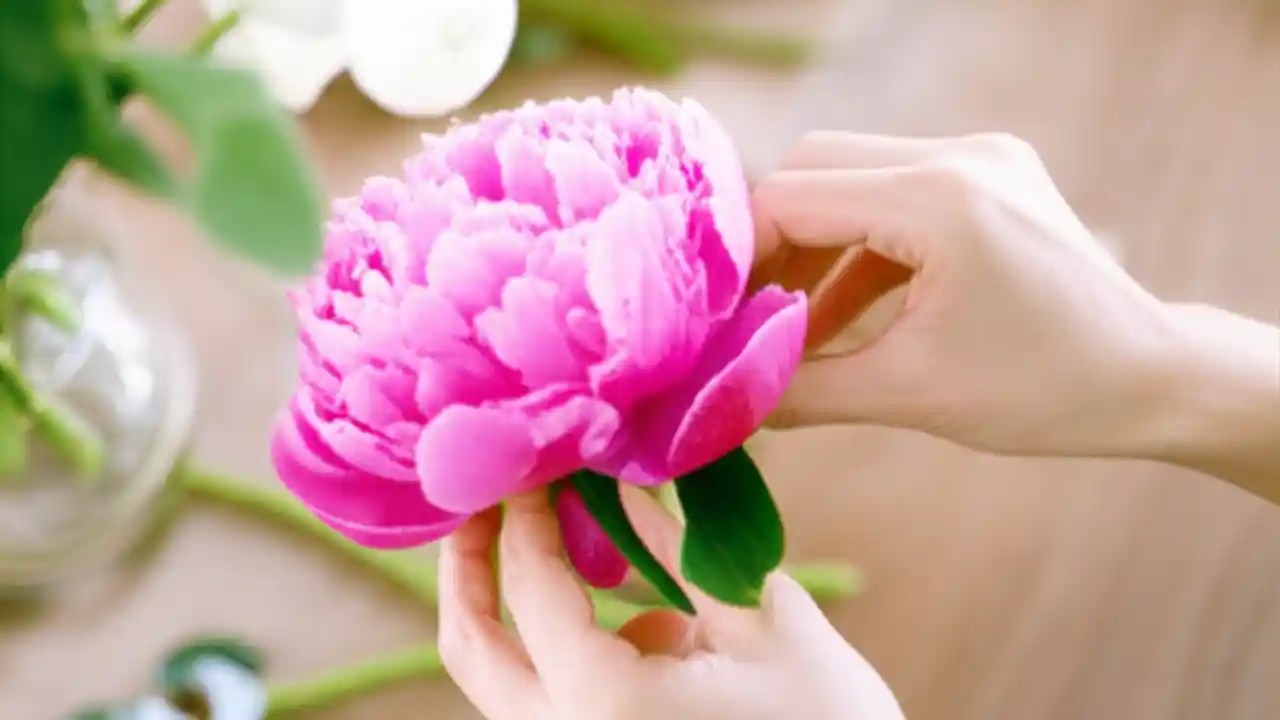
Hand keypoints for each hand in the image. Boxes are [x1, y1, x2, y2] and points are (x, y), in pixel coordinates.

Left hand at [438, 488, 902, 719]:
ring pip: (502, 678)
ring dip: (517, 607)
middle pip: (473, 645)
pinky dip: (571, 650)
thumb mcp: (761, 619)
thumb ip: (679, 547)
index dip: (529, 513)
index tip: (536, 461)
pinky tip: (660, 630)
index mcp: (604, 702)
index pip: (533, 587)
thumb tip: (624, 477)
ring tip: (572, 542)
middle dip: (471, 565)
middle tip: (488, 501)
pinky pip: (552, 699)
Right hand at [752, 132, 1182, 458]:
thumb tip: (723, 397)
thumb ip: (802, 388)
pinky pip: (889, 196)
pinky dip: (854, 249)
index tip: (716, 313)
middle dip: (770, 240)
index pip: (793, 196)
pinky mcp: (985, 177)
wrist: (1152, 378)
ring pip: (848, 175)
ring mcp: (977, 159)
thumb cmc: (1046, 392)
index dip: (741, 254)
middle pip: (813, 165)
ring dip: (810, 244)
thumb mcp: (910, 395)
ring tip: (785, 322)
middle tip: (745, 312)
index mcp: (941, 200)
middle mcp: (959, 157)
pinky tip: (832, 314)